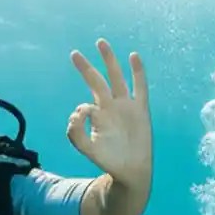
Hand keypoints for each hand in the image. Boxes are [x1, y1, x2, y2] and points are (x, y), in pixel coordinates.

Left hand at [67, 39, 151, 184]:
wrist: (131, 171)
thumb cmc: (109, 160)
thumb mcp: (86, 149)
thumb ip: (76, 133)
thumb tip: (80, 111)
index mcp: (97, 117)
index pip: (84, 106)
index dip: (80, 112)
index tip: (82, 122)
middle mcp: (110, 108)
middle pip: (97, 82)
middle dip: (86, 68)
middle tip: (74, 54)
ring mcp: (126, 106)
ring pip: (116, 78)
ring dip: (109, 61)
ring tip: (101, 43)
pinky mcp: (141, 110)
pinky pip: (140, 87)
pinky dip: (137, 72)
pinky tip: (133, 56)